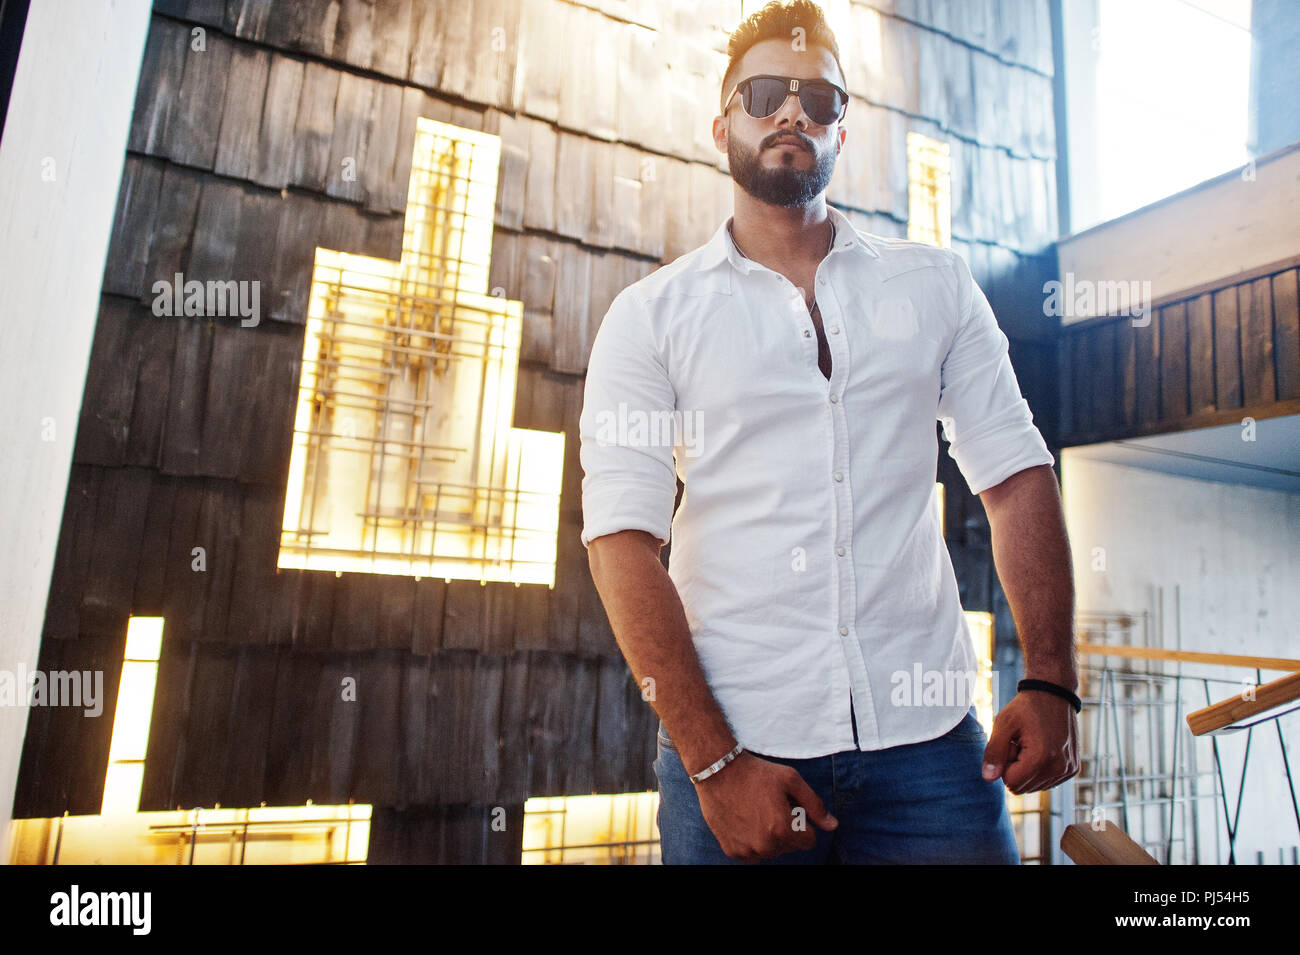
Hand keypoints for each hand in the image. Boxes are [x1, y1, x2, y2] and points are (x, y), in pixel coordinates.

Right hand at [694, 752, 837, 861]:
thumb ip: (815, 805)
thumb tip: (832, 826)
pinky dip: (752, 842)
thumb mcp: (791, 780)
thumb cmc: (757, 773)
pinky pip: (753, 855)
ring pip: (772, 851)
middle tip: (771, 806)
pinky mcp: (732, 851)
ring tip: (756, 812)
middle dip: (786, 829)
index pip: (809, 841)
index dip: (802, 822)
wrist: (718, 771)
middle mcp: (766, 845)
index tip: (789, 807)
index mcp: (783, 828)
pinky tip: (745, 821)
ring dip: (769, 837)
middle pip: (790, 846)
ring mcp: (747, 850)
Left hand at [981, 691, 1079, 793]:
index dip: (1005, 764)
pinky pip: (1047, 782)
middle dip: (1016, 768)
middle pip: (1022, 788)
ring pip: (1034, 786)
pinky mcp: (1073, 769)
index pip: (1010, 782)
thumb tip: (988, 778)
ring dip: (1028, 769)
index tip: (1012, 744)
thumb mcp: (1003, 724)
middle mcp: (1059, 768)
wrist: (1053, 694)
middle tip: (1021, 743)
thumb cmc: (1025, 708)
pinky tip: (1043, 748)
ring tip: (1032, 744)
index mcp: (1041, 759)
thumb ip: (993, 752)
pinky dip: (1040, 769)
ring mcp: (1068, 770)